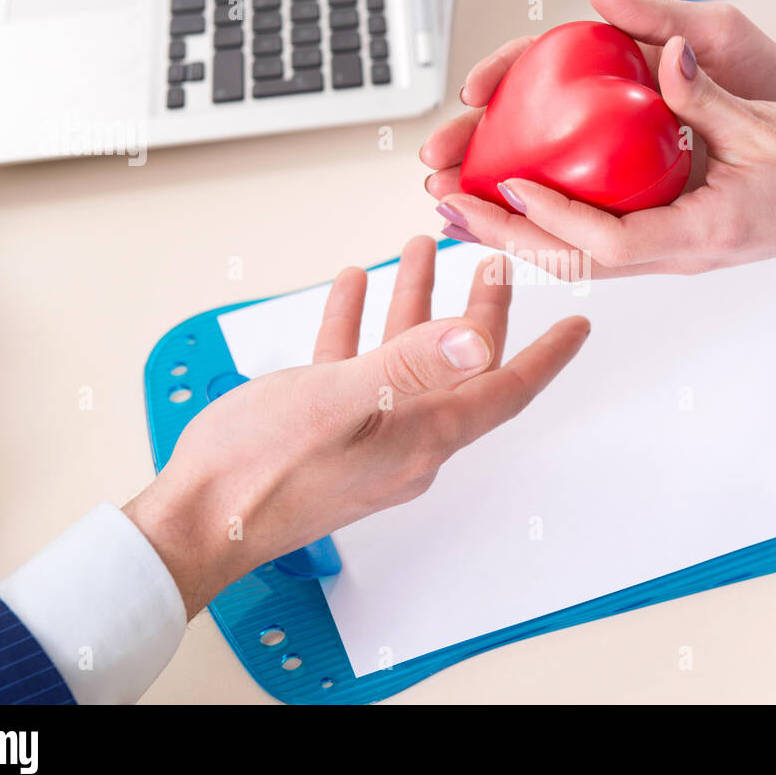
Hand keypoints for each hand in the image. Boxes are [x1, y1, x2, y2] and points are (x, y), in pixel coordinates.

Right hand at [124, 237, 590, 617]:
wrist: (196, 521)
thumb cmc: (261, 470)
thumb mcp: (339, 401)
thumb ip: (408, 365)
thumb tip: (473, 339)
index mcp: (423, 435)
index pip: (504, 389)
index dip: (546, 356)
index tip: (578, 327)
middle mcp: (406, 439)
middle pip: (460, 365)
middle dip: (479, 310)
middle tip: (492, 267)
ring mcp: (368, 436)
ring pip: (406, 357)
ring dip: (414, 304)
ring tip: (419, 253)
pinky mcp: (327, 430)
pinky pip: (358, 368)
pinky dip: (359, 325)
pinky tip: (350, 291)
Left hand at [423, 28, 775, 279]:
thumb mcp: (770, 125)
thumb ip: (708, 95)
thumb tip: (662, 57)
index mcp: (702, 232)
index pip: (612, 239)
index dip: (555, 214)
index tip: (506, 182)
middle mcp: (680, 254)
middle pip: (576, 260)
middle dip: (507, 234)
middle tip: (447, 205)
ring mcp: (673, 255)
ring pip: (579, 260)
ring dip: (518, 236)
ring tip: (462, 209)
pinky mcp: (671, 243)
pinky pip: (598, 246)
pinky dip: (551, 230)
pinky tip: (518, 209)